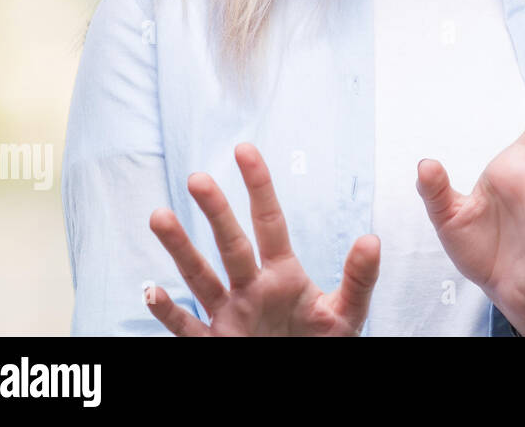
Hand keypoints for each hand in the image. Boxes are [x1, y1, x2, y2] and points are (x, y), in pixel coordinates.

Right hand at [145, 142, 379, 335]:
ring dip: (180, 249)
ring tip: (160, 216)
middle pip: (231, 243)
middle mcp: (251, 288)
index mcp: (282, 274)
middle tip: (199, 178)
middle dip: (216, 211)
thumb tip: (372, 239)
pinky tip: (152, 290)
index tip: (244, 149)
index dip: (259, 186)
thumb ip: (359, 278)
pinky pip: (187, 328)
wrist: (307, 376)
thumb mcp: (347, 312)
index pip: (269, 222)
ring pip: (200, 278)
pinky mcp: (215, 345)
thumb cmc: (323, 344)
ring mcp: (230, 315)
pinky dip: (168, 312)